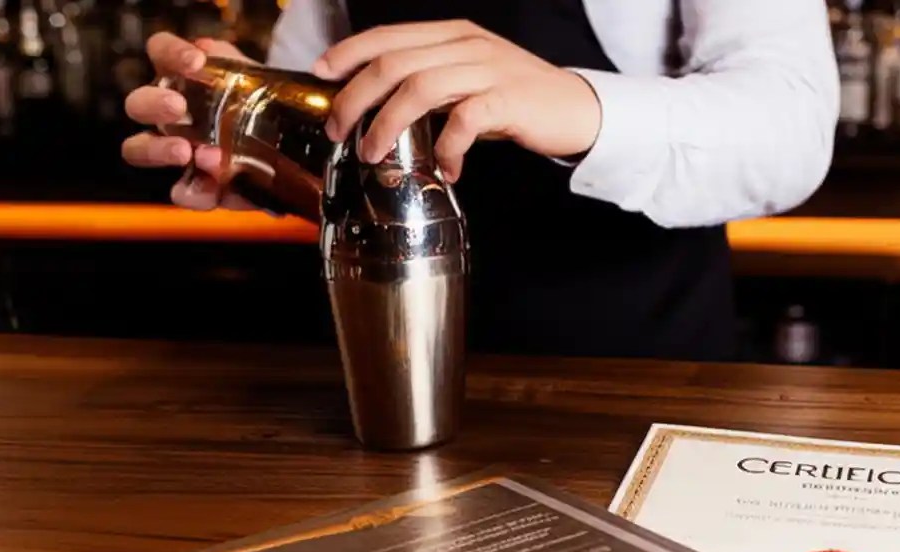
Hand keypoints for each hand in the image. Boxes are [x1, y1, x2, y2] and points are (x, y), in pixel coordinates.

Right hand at [121, 33, 255, 209]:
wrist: (297, 153)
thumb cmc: (269, 111)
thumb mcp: (261, 86)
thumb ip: (239, 70)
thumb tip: (216, 52)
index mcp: (184, 79)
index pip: (160, 53)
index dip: (171, 54)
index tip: (196, 63)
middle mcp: (172, 113)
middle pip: (138, 103)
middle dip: (156, 104)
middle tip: (179, 107)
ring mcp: (176, 151)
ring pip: (138, 148)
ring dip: (158, 148)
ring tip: (185, 151)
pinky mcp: (196, 185)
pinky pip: (180, 191)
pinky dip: (193, 192)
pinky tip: (211, 188)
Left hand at [312, 20, 601, 180]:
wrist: (577, 108)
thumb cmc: (517, 99)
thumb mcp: (470, 78)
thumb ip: (431, 81)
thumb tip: (380, 106)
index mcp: (453, 35)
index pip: (389, 35)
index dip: (349, 52)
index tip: (322, 74)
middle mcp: (466, 46)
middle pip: (393, 63)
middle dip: (356, 98)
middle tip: (338, 130)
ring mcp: (487, 70)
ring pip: (419, 89)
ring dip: (387, 124)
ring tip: (373, 152)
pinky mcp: (507, 100)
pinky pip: (463, 122)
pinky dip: (446, 148)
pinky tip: (445, 169)